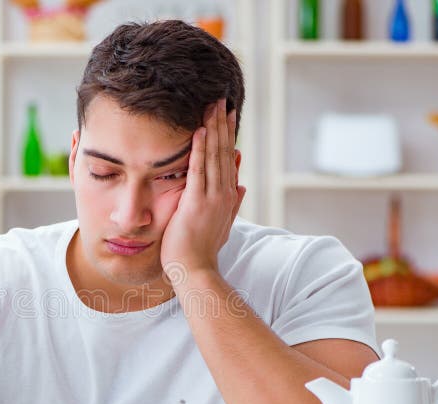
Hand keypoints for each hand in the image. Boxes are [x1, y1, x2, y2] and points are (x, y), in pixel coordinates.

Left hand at [160, 99, 245, 283]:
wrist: (195, 270)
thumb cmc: (202, 251)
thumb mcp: (222, 225)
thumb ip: (233, 204)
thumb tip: (242, 186)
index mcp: (228, 196)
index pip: (229, 159)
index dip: (229, 135)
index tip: (228, 115)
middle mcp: (224, 193)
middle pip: (224, 152)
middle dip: (223, 124)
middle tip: (221, 99)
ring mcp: (211, 198)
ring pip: (214, 156)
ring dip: (213, 129)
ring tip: (212, 106)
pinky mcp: (196, 203)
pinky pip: (198, 170)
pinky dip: (198, 149)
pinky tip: (198, 130)